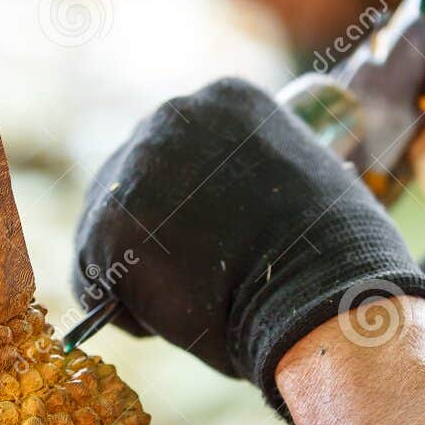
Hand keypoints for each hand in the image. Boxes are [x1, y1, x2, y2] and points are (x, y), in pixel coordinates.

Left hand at [72, 78, 424, 415]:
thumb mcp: (303, 193)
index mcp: (226, 101)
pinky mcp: (111, 222)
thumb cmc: (331, 266)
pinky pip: (92, 279)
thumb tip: (229, 216)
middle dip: (153, 243)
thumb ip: (253, 186)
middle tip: (195, 288)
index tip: (219, 250)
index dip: (190, 214)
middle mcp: (174, 114)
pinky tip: (168, 323)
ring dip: (137, 279)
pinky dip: (122, 311)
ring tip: (192, 307)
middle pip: (130, 186)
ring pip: (105, 234)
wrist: (322, 301)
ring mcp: (137, 164)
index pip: (178, 157)